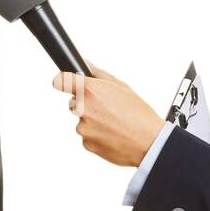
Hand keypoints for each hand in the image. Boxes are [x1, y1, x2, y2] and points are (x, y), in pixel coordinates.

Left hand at [50, 61, 164, 166]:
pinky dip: (97, 135)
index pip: (60, 81)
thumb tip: (86, 66)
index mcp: (90, 91)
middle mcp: (82, 109)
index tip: (63, 82)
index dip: (62, 81)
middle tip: (107, 108)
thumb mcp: (122, 87)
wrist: (149, 143)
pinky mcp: (86, 144)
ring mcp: (83, 128)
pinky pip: (87, 136)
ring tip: (114, 123)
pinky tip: (113, 134)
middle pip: (74, 102)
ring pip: (82, 121)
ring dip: (93, 121)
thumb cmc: (139, 114)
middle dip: (86, 104)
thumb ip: (99, 75)